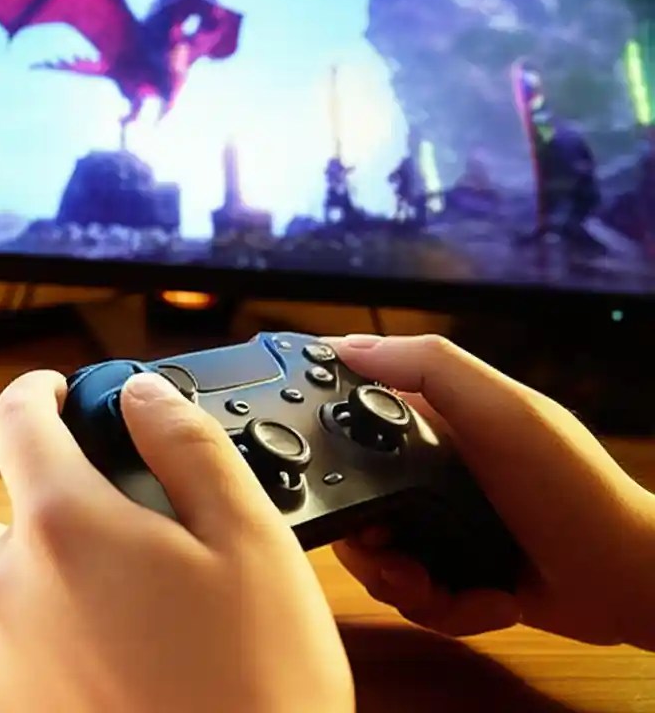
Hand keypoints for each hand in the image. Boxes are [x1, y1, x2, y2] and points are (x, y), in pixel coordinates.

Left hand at [0, 370, 352, 712]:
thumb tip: (142, 393)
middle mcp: (7, 583)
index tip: (66, 390)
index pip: (15, 416)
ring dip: (80, 568)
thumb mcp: (249, 542)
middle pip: (31, 501)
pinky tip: (136, 661)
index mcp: (61, 525)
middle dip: (88, 499)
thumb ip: (187, 445)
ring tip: (161, 615)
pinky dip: (69, 626)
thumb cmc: (250, 689)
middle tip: (163, 535)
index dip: (42, 389)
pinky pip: (28, 632)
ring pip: (32, 570)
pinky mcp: (2, 702)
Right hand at [328, 334, 654, 650]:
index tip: (334, 490)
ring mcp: (443, 527)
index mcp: (433, 424)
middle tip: (398, 559)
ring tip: (439, 586)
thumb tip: (344, 344)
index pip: (348, 430)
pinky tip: (489, 600)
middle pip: (351, 510)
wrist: (628, 579)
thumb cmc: (575, 487)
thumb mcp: (503, 411)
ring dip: (406, 585)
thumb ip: (429, 367)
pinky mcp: (457, 577)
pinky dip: (447, 609)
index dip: (327, 460)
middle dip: (369, 547)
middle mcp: (431, 474)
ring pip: (378, 564)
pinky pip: (417, 600)